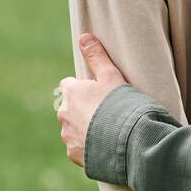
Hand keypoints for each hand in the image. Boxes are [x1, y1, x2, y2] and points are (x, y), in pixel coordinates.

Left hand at [56, 33, 127, 166]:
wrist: (127, 140)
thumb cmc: (121, 104)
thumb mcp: (112, 76)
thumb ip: (97, 56)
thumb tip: (84, 36)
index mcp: (71, 92)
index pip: (70, 85)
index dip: (86, 88)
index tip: (101, 93)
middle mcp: (63, 113)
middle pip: (71, 107)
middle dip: (83, 109)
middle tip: (107, 112)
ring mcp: (67, 135)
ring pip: (73, 128)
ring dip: (85, 128)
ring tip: (107, 130)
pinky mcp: (73, 154)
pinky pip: (78, 147)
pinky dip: (88, 146)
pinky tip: (104, 144)